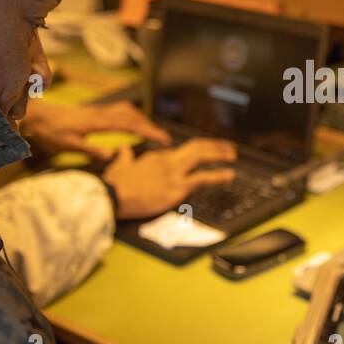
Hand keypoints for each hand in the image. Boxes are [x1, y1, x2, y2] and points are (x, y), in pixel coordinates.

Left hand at [19, 100, 171, 161]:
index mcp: (98, 122)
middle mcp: (102, 113)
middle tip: (164, 140)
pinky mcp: (95, 112)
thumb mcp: (69, 145)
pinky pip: (119, 111)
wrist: (37, 116)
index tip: (163, 140)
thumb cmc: (51, 132)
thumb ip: (91, 149)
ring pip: (127, 111)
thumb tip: (113, 155)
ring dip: (142, 120)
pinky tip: (133, 125)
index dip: (149, 132)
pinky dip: (132, 117)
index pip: (130, 125)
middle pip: (133, 115)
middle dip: (150, 126)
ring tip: (152, 133)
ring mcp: (99, 111)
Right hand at [103, 137, 236, 219]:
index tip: (205, 154)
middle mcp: (167, 161)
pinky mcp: (177, 189)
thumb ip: (124, 157)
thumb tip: (123, 150)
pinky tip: (229, 175)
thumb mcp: (118, 166)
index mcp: (155, 156)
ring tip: (232, 157)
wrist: (110, 197)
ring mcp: (174, 174)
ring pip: (203, 157)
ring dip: (220, 155)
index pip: (181, 151)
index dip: (197, 151)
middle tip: (228, 148)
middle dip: (215, 146)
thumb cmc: (112, 185)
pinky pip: (203, 179)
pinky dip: (219, 175)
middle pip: (197, 147)